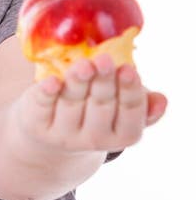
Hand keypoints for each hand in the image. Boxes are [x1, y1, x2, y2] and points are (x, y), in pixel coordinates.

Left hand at [15, 52, 167, 154]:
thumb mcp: (119, 111)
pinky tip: (50, 80)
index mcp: (120, 135)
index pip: (130, 116)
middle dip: (104, 83)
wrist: (51, 133)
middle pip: (100, 107)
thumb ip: (141, 105)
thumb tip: (162, 100)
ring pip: (72, 104)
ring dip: (78, 83)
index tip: (129, 69)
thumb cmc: (94, 110)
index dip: (130, 93)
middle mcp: (92, 140)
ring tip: (83, 64)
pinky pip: (43, 107)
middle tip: (105, 60)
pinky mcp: (38, 125)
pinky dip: (47, 93)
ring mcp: (63, 135)